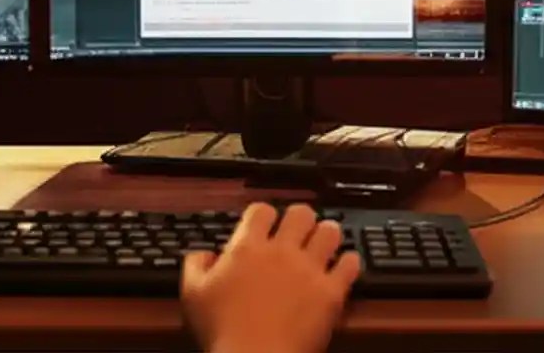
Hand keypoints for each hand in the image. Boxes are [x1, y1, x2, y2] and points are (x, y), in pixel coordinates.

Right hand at [181, 203, 360, 352]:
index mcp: (247, 248)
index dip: (263, 215)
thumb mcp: (192, 295)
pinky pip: (350, 264)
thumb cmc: (222, 332)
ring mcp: (309, 270)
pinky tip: (343, 266)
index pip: (261, 210)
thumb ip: (195, 266)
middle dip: (300, 219)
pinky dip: (349, 262)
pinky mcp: (331, 292)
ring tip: (323, 244)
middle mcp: (281, 251)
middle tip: (298, 232)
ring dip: (327, 235)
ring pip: (330, 231)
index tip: (263, 226)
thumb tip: (202, 254)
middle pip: (301, 213)